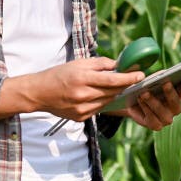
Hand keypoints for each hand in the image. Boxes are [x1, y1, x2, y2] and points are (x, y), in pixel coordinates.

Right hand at [0, 57, 144, 121]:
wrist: (39, 93)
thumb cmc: (59, 74)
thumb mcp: (78, 63)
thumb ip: (100, 64)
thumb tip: (118, 65)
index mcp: (83, 78)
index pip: (113, 80)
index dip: (129, 78)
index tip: (141, 75)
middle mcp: (83, 95)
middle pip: (113, 91)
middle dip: (124, 84)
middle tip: (132, 78)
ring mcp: (82, 109)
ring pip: (108, 101)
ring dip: (114, 93)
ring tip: (114, 85)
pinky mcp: (80, 118)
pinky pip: (99, 109)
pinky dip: (103, 101)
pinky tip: (98, 95)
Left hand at [124, 75, 180, 130]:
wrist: (133, 100)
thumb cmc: (148, 86)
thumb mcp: (157, 77)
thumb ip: (168, 74)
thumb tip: (176, 74)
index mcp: (179, 95)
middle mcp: (175, 108)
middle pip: (176, 102)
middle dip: (171, 93)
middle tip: (166, 83)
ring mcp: (166, 118)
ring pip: (162, 112)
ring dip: (153, 102)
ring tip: (144, 93)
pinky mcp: (156, 125)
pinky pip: (152, 119)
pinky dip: (145, 108)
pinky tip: (140, 99)